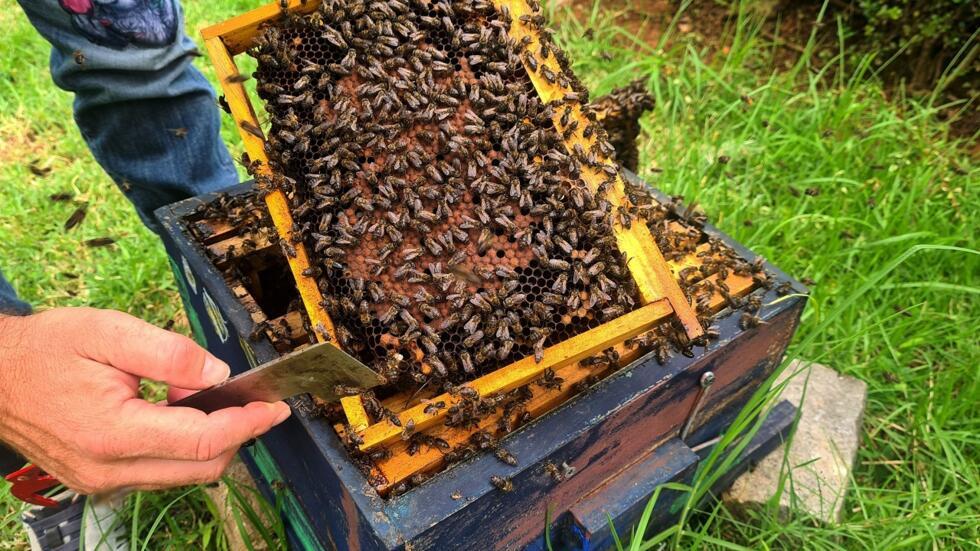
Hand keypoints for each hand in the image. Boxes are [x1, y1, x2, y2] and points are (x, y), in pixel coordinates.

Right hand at [0, 307, 290, 493]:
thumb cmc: (45, 350)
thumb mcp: (107, 331)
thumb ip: (169, 353)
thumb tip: (219, 373)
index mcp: (113, 433)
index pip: (202, 440)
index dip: (247, 423)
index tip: (276, 407)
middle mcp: (109, 469)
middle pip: (202, 466)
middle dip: (235, 432)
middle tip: (241, 394)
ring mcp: (104, 481)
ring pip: (184, 473)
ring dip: (207, 437)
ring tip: (189, 391)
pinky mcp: (102, 480)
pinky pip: (161, 471)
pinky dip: (181, 444)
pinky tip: (171, 407)